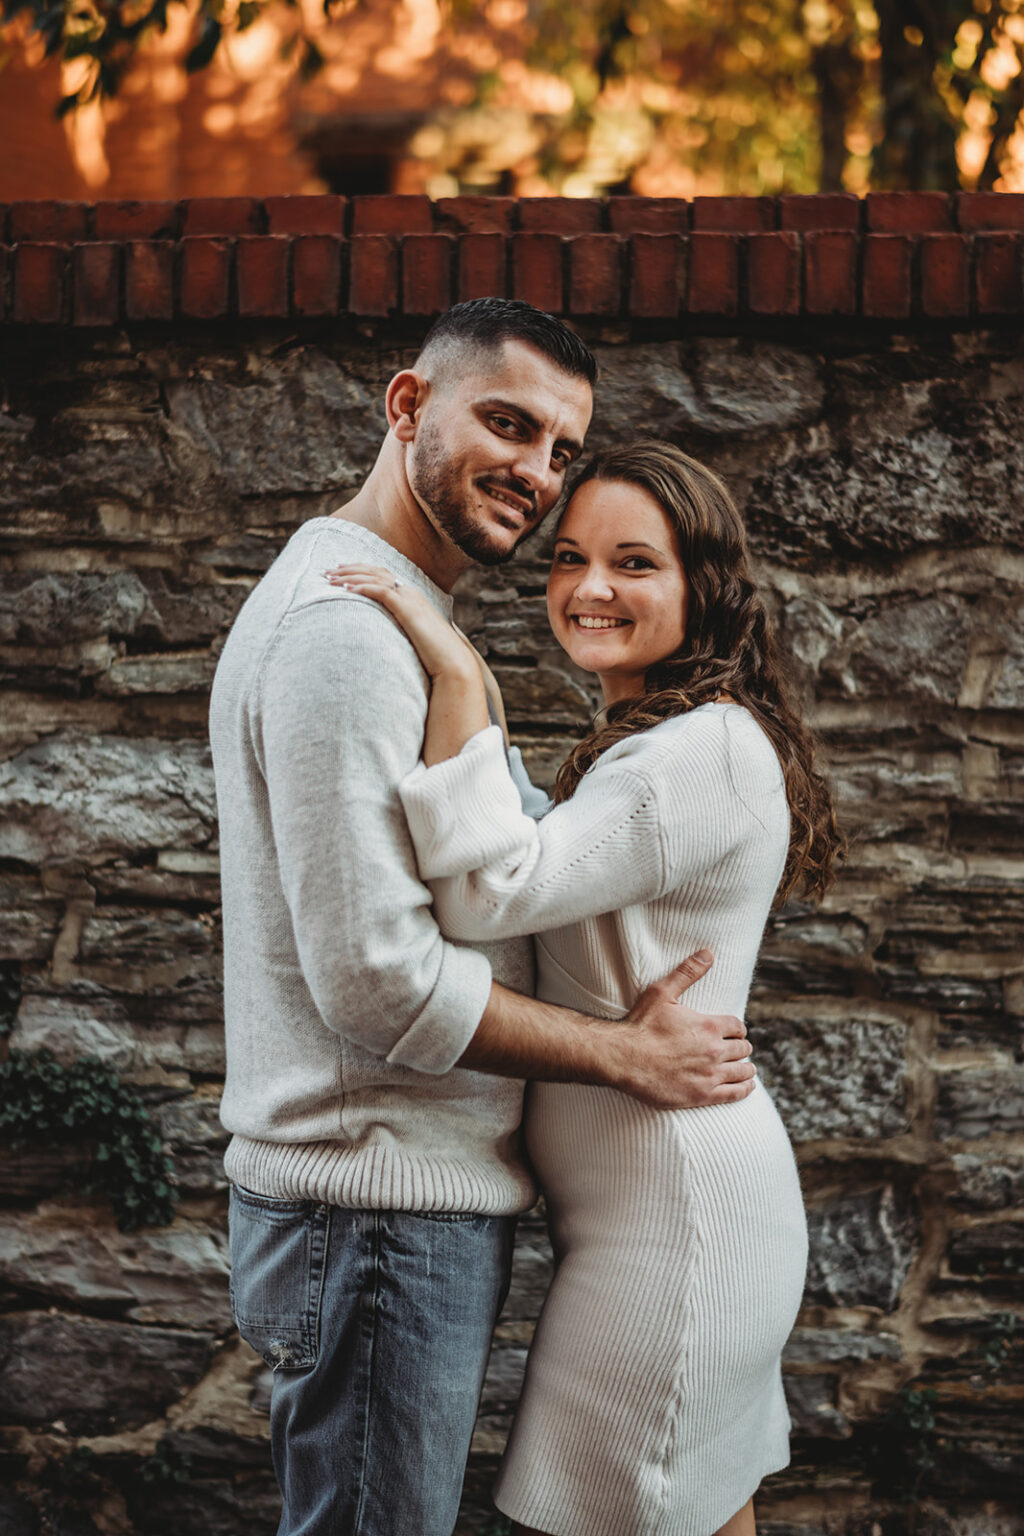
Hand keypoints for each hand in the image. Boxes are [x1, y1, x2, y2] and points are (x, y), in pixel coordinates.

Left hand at [323, 564, 475, 680]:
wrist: (452, 663)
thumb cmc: (435, 657)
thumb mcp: (413, 640)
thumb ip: (399, 633)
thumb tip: (383, 640)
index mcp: (412, 597)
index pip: (382, 576)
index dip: (360, 571)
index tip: (340, 573)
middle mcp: (410, 592)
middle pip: (375, 571)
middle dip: (349, 569)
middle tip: (326, 572)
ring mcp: (410, 598)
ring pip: (375, 577)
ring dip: (350, 576)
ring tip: (330, 579)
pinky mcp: (407, 608)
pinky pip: (380, 591)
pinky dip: (362, 587)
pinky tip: (346, 589)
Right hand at [615, 949, 754, 1109]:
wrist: (623, 1058)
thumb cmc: (640, 1025)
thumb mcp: (661, 992)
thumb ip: (687, 972)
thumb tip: (708, 953)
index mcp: (709, 1026)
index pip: (737, 1026)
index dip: (737, 1028)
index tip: (734, 1032)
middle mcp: (715, 1050)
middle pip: (743, 1048)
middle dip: (741, 1047)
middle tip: (737, 1049)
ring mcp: (710, 1074)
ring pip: (743, 1071)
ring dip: (747, 1068)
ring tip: (747, 1068)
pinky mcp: (703, 1095)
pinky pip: (735, 1093)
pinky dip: (745, 1088)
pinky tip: (747, 1086)